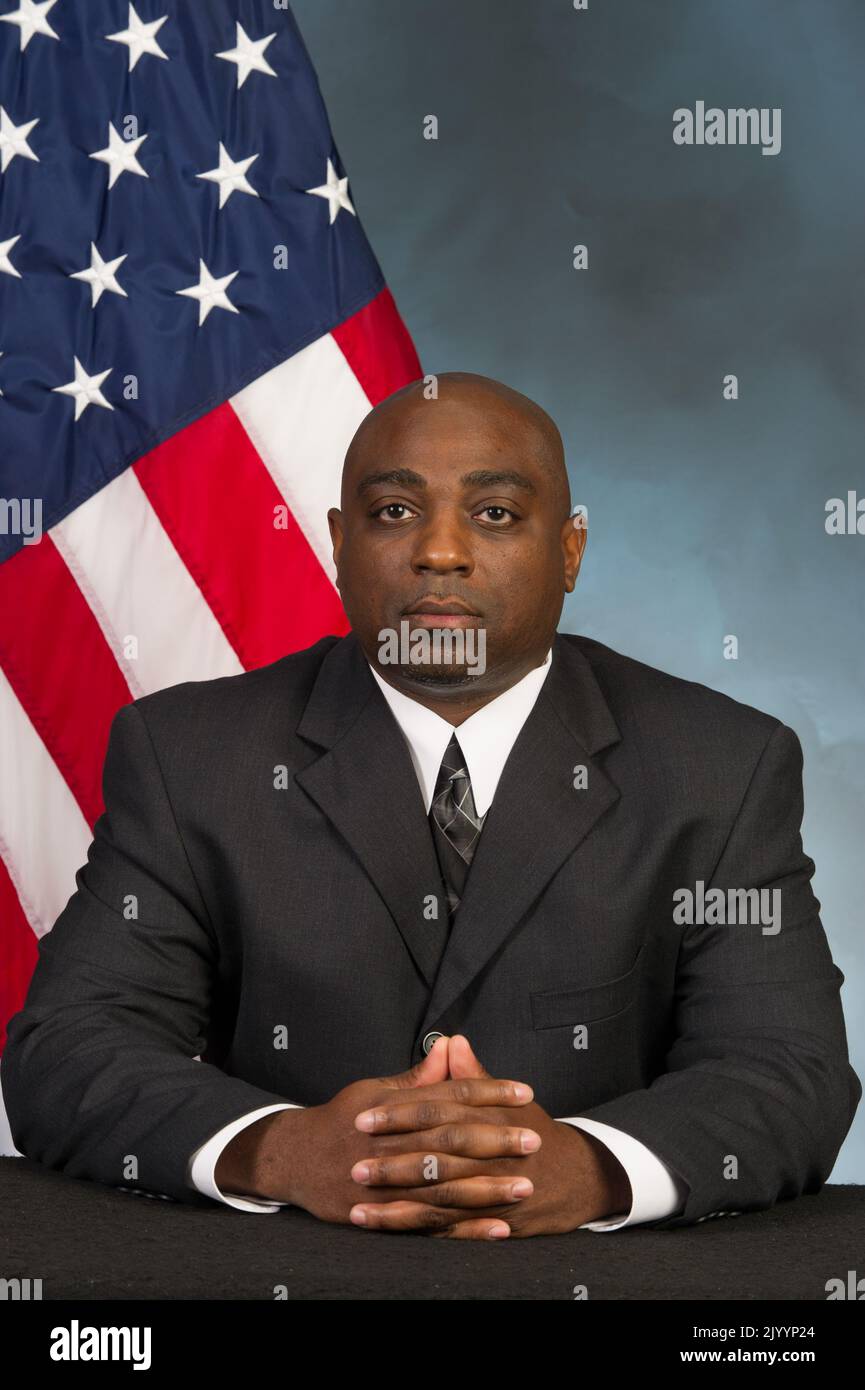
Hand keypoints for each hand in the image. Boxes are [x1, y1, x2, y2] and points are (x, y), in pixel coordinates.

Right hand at [240, 1037, 537, 1226]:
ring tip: (525, 1186)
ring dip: (487, 1189)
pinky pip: (430, 1227)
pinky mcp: (381, 1217)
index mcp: (392, 1108)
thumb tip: (450, 1046)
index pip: (447, 1095)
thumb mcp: (373, 1090)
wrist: (293, 1160)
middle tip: (534, 1138)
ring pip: (443, 1187)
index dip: (487, 1093)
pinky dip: (465, 1229)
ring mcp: (384, 1184)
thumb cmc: (341, 1119)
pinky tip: (498, 1229)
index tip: (524, 1092)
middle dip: (495, 1140)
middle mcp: (390, 1144)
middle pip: (449, 1141)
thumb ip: (416, 1077)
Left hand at [348, 1034, 631, 1238]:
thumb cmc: (531, 1131)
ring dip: (398, 1205)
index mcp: (491, 1118)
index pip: (440, 1112)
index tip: (364, 1116)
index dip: (400, 1114)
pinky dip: (418, 1230)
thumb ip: (473, 1075)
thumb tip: (451, 1041)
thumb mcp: (507, 1100)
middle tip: (354, 1164)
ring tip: (357, 1206)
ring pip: (441, 1199)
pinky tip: (387, 1229)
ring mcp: (495, 1194)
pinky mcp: (494, 1223)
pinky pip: (452, 1230)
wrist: (578, 1177)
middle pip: (438, 1157)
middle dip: (394, 1163)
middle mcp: (493, 1156)